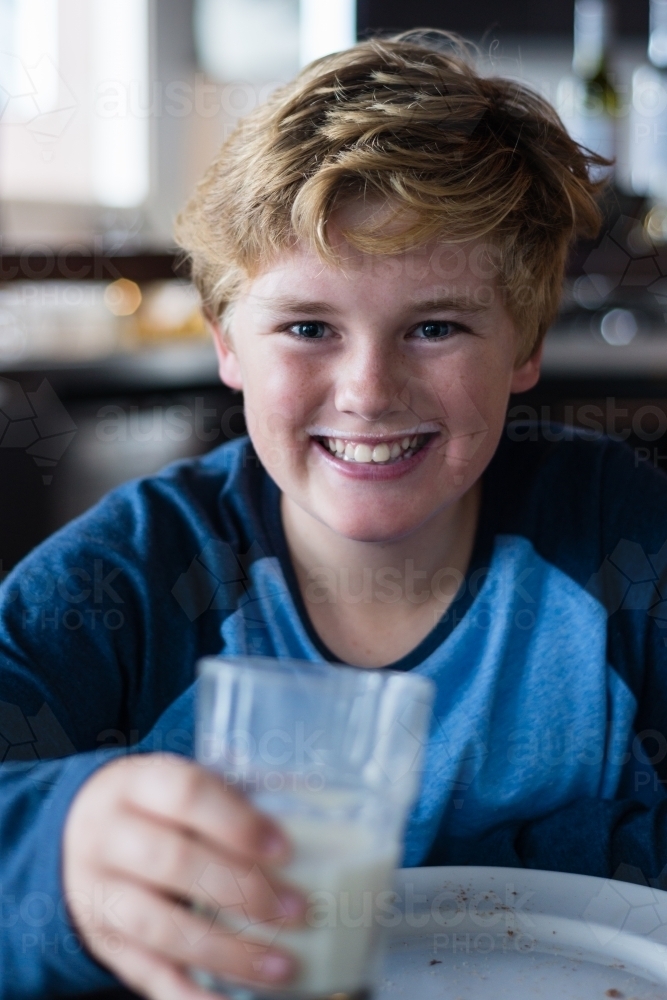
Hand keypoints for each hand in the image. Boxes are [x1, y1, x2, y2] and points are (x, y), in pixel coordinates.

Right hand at [63, 753, 304, 999]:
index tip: (285, 849)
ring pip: (161, 929)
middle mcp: (110, 837)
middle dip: (243, 890)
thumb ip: (232, 795)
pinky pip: (150, 977)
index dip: (238, 823)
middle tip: (298, 910)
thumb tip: (311, 811)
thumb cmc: (155, 806)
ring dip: (229, 952)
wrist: (78, 834)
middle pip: (174, 862)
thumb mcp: (178, 782)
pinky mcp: (106, 945)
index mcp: (137, 784)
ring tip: (284, 965)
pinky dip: (195, 996)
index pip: (186, 794)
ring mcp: (102, 895)